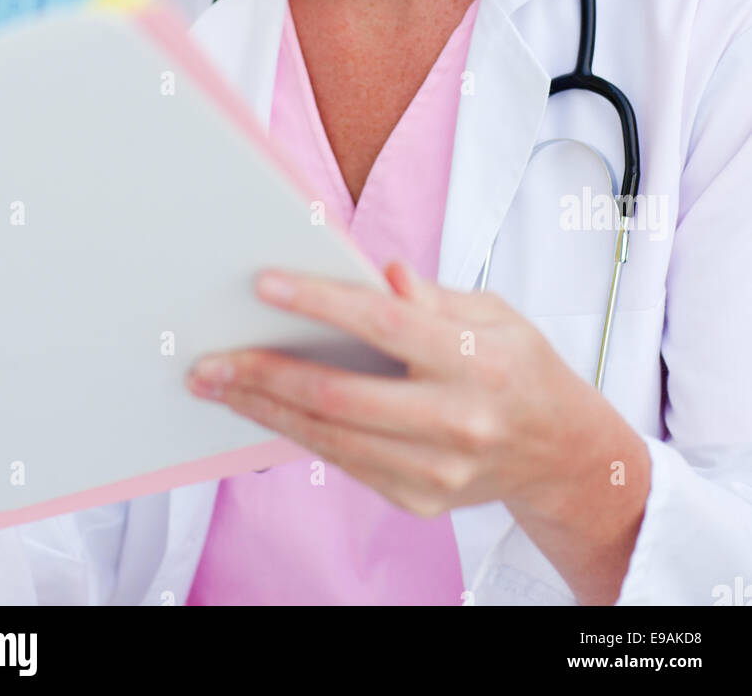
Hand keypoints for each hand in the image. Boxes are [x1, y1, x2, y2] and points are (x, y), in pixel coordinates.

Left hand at [185, 260, 618, 520]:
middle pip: (341, 397)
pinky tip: (262, 408)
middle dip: (265, 375)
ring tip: (217, 383)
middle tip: (210, 358)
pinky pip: (343, 462)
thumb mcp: (495, 314)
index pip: (386, 326)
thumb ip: (435, 297)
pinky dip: (296, 433)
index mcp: (479, 363)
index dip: (321, 303)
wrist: (561, 453)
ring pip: (331, 438)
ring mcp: (437, 470)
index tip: (265, 284)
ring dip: (264, 410)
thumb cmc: (521, 367)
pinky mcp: (419, 499)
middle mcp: (457, 422)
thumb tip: (382, 273)